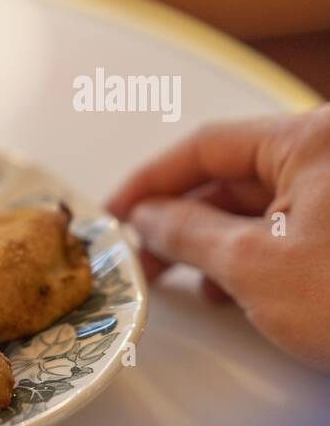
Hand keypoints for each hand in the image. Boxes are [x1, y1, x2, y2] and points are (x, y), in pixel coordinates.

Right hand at [107, 105, 329, 371]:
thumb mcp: (254, 267)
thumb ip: (186, 233)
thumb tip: (146, 218)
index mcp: (315, 138)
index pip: (206, 145)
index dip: (149, 181)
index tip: (115, 212)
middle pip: (235, 173)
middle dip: (181, 217)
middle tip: (141, 256)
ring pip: (265, 201)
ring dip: (216, 240)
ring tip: (185, 281)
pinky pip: (296, 222)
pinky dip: (257, 250)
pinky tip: (235, 287)